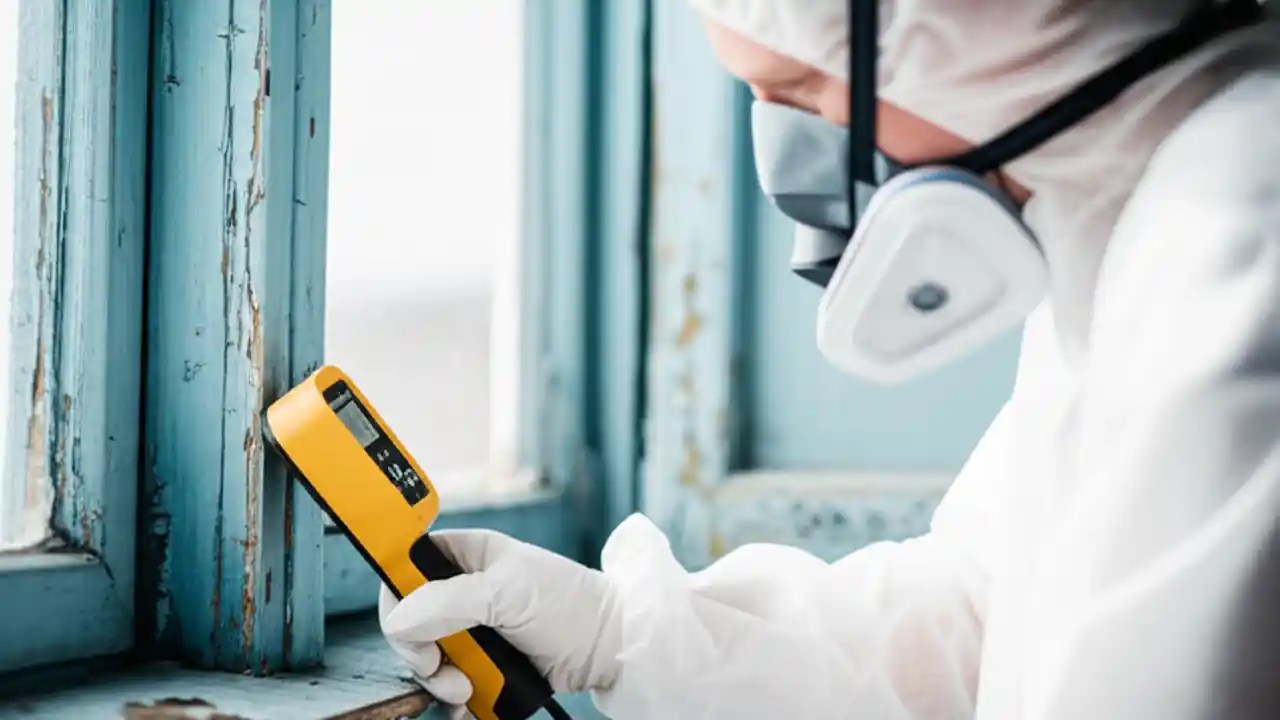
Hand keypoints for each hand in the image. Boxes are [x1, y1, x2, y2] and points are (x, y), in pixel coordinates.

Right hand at [379, 529, 621, 711]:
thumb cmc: (569, 603)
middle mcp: (464, 592)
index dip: (397, 594)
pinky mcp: (486, 666)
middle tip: (442, 667)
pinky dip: (457, 702)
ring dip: (441, 682)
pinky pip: (451, 686)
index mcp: (466, 556)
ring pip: (427, 660)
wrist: (612, 648)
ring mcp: (474, 631)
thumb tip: (400, 620)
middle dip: (421, 652)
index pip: (406, 566)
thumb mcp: (507, 593)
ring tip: (469, 690)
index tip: (406, 624)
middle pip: (410, 623)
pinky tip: (473, 704)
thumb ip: (447, 602)